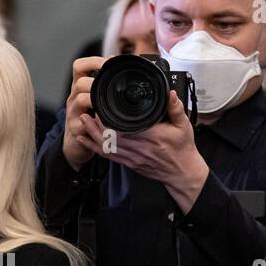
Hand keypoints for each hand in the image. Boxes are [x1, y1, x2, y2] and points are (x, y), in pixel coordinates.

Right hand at [62, 56, 104, 169]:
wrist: (75, 142)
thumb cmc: (92, 117)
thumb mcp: (97, 99)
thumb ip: (108, 85)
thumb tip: (135, 66)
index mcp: (81, 86)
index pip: (80, 66)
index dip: (93, 62)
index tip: (109, 62)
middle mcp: (74, 96)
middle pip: (80, 82)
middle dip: (96, 82)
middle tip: (110, 86)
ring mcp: (73, 112)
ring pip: (79, 99)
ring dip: (94, 99)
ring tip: (106, 104)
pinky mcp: (74, 128)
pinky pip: (82, 124)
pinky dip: (93, 123)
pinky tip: (104, 123)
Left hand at [76, 90, 208, 211]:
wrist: (182, 172)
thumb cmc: (182, 149)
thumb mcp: (183, 125)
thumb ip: (175, 108)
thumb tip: (170, 94)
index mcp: (151, 136)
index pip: (125, 127)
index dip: (110, 119)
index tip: (101, 108)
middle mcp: (139, 148)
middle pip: (110, 137)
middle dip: (95, 125)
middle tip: (85, 112)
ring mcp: (132, 157)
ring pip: (106, 147)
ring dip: (92, 135)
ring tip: (82, 122)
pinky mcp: (129, 163)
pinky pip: (109, 156)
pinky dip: (95, 149)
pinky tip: (86, 141)